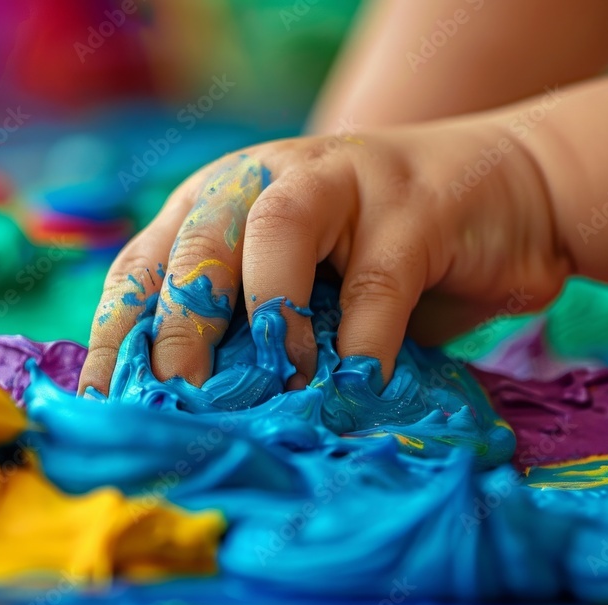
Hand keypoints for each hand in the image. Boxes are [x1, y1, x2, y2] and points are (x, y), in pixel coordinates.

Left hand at [79, 120, 571, 395]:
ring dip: (268, 315)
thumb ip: (251, 338)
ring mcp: (340, 181)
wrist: (502, 194)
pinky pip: (377, 279)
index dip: (117, 337)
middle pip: (197, 244)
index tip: (105, 408)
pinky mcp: (413, 205)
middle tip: (181, 398)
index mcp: (219, 204)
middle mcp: (266, 180)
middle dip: (180, 327)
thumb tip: (190, 420)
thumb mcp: (301, 297)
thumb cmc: (380, 259)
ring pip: (276, 230)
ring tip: (278, 382)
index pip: (143, 267)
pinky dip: (364, 338)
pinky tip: (359, 382)